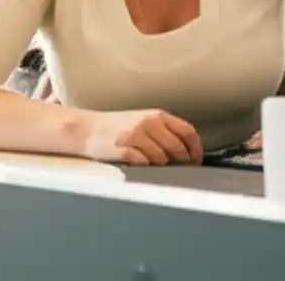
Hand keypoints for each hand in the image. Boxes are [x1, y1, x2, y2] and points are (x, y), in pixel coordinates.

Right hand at [80, 110, 204, 165]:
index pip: (187, 131)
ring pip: (161, 157)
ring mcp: (136, 135)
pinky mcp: (123, 148)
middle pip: (177, 146)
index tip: (197, 160)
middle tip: (180, 168)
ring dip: (161, 164)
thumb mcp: (144, 121)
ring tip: (153, 163)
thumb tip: (187, 148)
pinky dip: (145, 165)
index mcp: (157, 115)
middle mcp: (149, 123)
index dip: (196, 148)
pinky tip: (139, 163)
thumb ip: (165, 130)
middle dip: (181, 160)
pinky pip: (144, 162)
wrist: (87, 129)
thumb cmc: (118, 127)